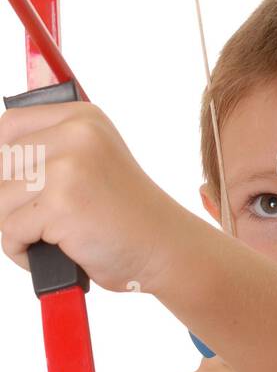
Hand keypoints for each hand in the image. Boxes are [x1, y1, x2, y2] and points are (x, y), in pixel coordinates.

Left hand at [0, 97, 181, 292]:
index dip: (6, 163)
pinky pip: (10, 231)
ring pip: (0, 200)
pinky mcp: (61, 204)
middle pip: (0, 166)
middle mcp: (76, 134)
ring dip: (16, 229)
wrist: (165, 249)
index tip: (21, 189)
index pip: (9, 127)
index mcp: (82, 119)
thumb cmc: (126, 216)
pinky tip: (57, 252)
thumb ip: (51, 152)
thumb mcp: (92, 164)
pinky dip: (24, 252)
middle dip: (11, 201)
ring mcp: (68, 167)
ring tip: (52, 239)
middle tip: (46, 220)